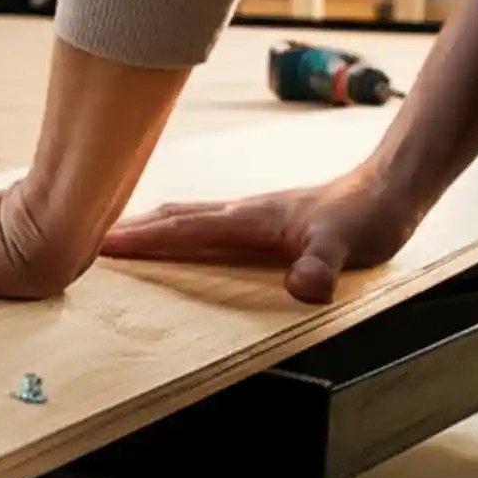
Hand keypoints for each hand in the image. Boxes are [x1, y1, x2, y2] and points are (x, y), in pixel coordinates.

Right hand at [99, 166, 427, 303]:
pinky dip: (174, 225)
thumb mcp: (348, 245)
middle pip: (171, 216)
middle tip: (86, 237)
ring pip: (184, 215)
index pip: (183, 228)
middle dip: (130, 227)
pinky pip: (201, 220)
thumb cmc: (368, 216)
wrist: (391, 188)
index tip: (100, 243)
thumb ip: (321, 266)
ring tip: (116, 233)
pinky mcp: (258, 218)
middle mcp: (239, 211)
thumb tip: (302, 289)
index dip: (141, 238)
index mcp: (247, 218)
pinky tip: (174, 231)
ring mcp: (247, 212)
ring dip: (148, 224)